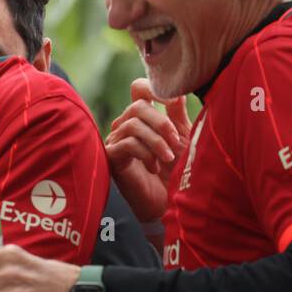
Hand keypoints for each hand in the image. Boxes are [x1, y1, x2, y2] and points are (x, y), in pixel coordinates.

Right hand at [105, 79, 191, 223]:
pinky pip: (126, 144)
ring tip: (168, 158)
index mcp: (142, 117)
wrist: (169, 204)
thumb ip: (176, 114)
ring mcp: (116, 141)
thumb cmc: (176, 172)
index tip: (173, 101)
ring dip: (156, 141)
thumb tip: (177, 91)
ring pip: (132, 124)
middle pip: (137, 105)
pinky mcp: (111, 158)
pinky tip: (154, 167)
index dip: (153, 88)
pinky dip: (145, 154)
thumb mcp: (181, 138)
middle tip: (176, 141)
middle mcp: (126, 125)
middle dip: (161, 122)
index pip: (139, 89)